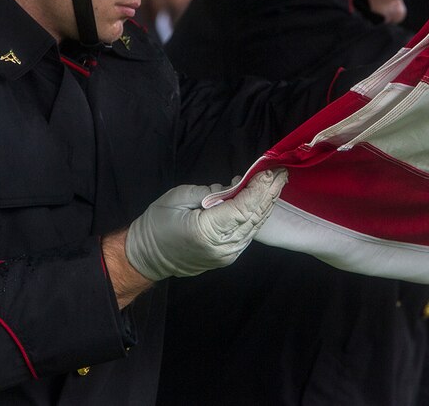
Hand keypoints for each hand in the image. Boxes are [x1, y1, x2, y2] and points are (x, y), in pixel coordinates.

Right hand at [124, 169, 287, 280]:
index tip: (270, 171)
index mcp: (207, 232)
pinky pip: (249, 232)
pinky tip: (263, 199)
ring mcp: (227, 254)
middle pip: (253, 216)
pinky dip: (257, 214)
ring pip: (255, 225)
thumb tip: (235, 187)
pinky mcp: (228, 255)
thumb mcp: (178, 198)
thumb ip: (210, 192)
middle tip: (281, 172)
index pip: (242, 207)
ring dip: (267, 202)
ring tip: (278, 182)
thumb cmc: (156, 223)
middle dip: (269, 192)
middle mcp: (222, 247)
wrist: (147, 256)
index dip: (259, 188)